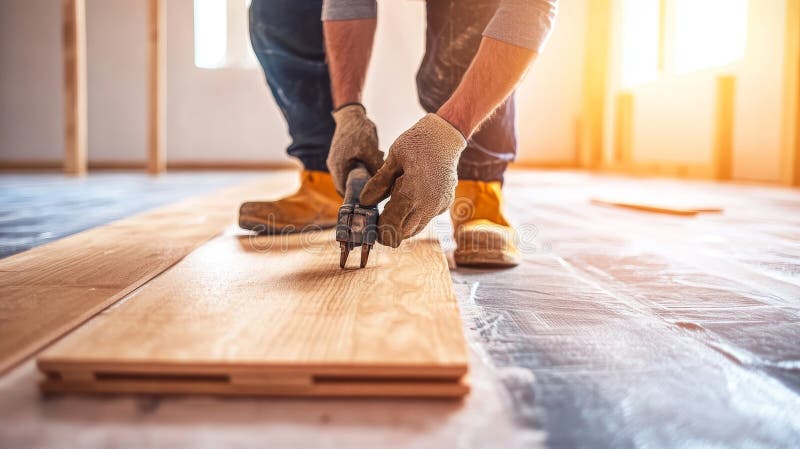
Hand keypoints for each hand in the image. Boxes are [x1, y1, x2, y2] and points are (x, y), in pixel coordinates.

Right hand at [326, 104, 383, 194]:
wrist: (352, 115)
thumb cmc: (359, 132)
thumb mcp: (370, 151)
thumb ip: (375, 169)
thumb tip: (384, 185)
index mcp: (338, 167)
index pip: (344, 191)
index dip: (357, 198)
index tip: (371, 200)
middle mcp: (335, 167)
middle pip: (347, 186)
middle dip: (362, 187)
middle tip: (378, 186)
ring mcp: (337, 162)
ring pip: (351, 177)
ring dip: (364, 176)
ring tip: (376, 169)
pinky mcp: (342, 157)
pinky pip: (352, 168)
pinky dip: (363, 167)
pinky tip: (374, 159)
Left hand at [360, 113, 466, 246]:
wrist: (446, 136)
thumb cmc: (418, 143)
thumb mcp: (393, 159)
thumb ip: (379, 183)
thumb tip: (364, 202)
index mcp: (411, 194)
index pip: (390, 225)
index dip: (377, 229)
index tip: (370, 224)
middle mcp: (427, 205)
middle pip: (402, 233)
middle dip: (389, 229)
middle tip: (378, 217)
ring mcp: (438, 206)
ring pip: (415, 229)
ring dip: (402, 225)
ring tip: (392, 207)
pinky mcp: (445, 204)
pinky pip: (426, 219)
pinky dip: (415, 216)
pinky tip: (409, 199)